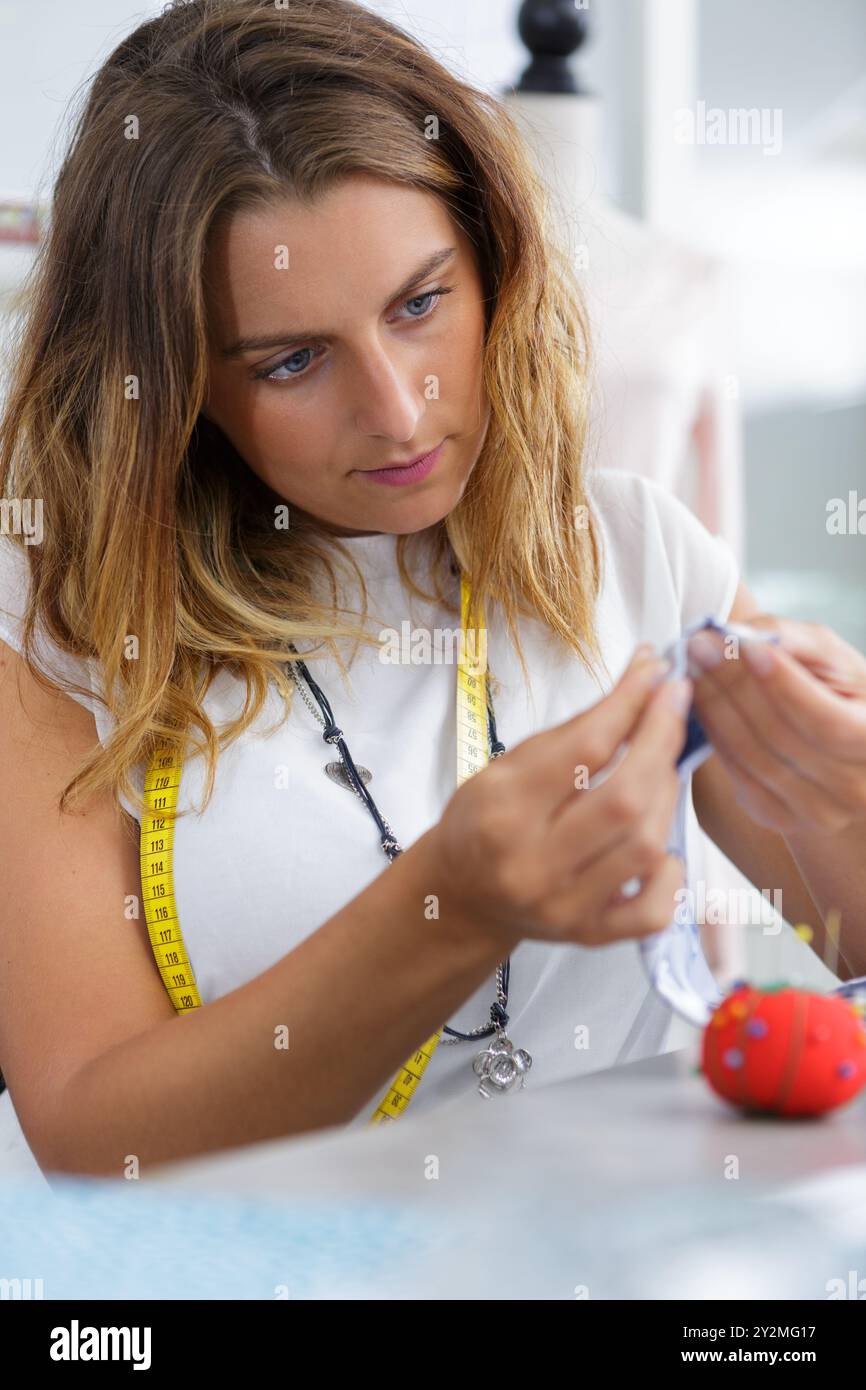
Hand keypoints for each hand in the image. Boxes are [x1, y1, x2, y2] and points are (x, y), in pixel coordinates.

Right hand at [434, 646, 692, 945]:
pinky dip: (670, 873)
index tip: (657, 672)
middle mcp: (533, 865)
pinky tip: (660, 846)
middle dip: (661, 741)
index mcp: (504, 811)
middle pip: (624, 800)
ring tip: (661, 767)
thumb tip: (641, 680)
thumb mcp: (508, 766)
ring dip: (666, 795)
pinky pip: (653, 909)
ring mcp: (565, 906)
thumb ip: (575, 730)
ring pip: (645, 846)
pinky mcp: (590, 935)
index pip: (585, 748)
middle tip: (674, 706)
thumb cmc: (485, 820)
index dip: (631, 703)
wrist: (462, 896)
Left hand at [687, 615, 865, 835]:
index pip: (826, 721)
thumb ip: (794, 641)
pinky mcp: (778, 817)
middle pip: (781, 737)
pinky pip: (736, 774)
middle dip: (734, 686)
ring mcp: (816, 812)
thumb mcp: (833, 660)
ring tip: (691, 667)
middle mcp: (854, 788)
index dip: (783, 684)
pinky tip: (696, 702)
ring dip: (714, 707)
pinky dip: (713, 735)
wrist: (838, 749)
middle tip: (699, 645)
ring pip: (751, 757)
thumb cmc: (839, 693)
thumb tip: (743, 635)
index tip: (745, 645)